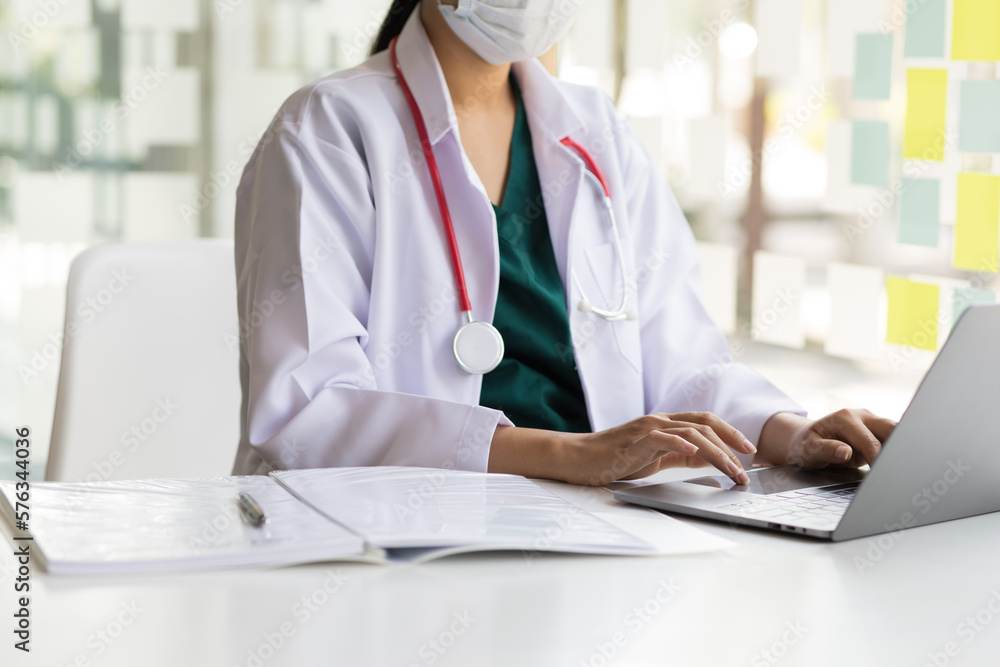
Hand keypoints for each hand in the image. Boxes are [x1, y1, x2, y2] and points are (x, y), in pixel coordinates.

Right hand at [489, 412, 755, 485]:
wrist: (578, 458)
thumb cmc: (613, 459)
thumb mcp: (653, 458)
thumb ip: (678, 456)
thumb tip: (707, 459)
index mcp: (665, 425)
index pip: (705, 423)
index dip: (730, 433)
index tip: (749, 451)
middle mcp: (659, 421)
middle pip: (704, 424)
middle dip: (731, 442)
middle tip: (749, 462)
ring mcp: (647, 429)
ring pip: (691, 433)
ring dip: (716, 452)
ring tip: (732, 469)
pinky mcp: (635, 441)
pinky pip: (662, 438)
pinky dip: (680, 444)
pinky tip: (695, 453)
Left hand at [758, 409, 896, 468]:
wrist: (806, 439)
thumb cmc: (806, 445)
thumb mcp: (808, 449)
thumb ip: (825, 450)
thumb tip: (845, 452)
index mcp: (844, 418)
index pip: (869, 441)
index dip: (878, 459)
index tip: (883, 476)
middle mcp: (861, 416)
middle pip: (891, 429)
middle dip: (898, 450)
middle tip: (902, 472)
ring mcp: (871, 422)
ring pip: (896, 433)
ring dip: (900, 450)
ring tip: (904, 471)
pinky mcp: (877, 431)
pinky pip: (893, 440)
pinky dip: (897, 452)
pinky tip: (900, 467)